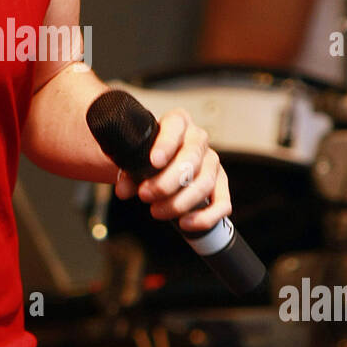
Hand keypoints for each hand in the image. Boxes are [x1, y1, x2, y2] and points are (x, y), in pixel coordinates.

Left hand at [114, 107, 231, 229]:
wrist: (159, 163)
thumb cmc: (147, 156)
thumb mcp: (134, 158)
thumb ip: (128, 173)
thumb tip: (124, 190)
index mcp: (178, 122)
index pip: (176, 126)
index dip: (166, 144)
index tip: (154, 161)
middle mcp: (198, 139)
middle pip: (191, 159)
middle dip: (166, 182)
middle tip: (145, 195)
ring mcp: (212, 162)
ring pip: (204, 183)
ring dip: (180, 202)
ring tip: (157, 211)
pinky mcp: (220, 185)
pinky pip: (222, 203)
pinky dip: (205, 217)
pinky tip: (185, 223)